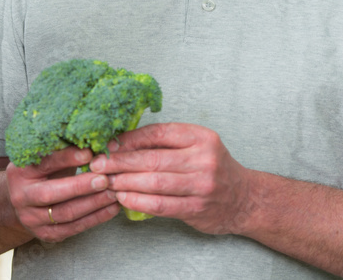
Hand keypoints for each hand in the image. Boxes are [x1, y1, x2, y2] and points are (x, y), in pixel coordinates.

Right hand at [6, 144, 120, 242]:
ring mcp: (32, 219)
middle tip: (105, 179)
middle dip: (80, 187)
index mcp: (19, 172)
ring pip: (65, 213)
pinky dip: (95, 218)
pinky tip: (112, 208)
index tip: (89, 153)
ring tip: (113, 192)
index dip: (66, 158)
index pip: (44, 164)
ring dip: (93, 203)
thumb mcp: (46, 158)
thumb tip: (96, 140)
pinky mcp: (46, 234)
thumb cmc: (43, 172)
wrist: (25, 201)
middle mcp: (21, 197)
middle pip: (51, 194)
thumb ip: (64, 150)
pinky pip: (74, 228)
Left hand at [89, 123, 252, 234]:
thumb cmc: (213, 169)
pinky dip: (138, 201)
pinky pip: (161, 204)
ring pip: (154, 182)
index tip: (109, 144)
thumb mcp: (196, 147)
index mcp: (201, 137)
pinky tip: (123, 198)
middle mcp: (204, 159)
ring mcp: (202, 185)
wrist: (245, 199)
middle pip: (153, 158)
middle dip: (120, 162)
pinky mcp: (197, 208)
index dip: (130, 139)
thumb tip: (122, 142)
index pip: (159, 134)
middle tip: (97, 164)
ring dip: (125, 182)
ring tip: (106, 182)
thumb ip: (166, 144)